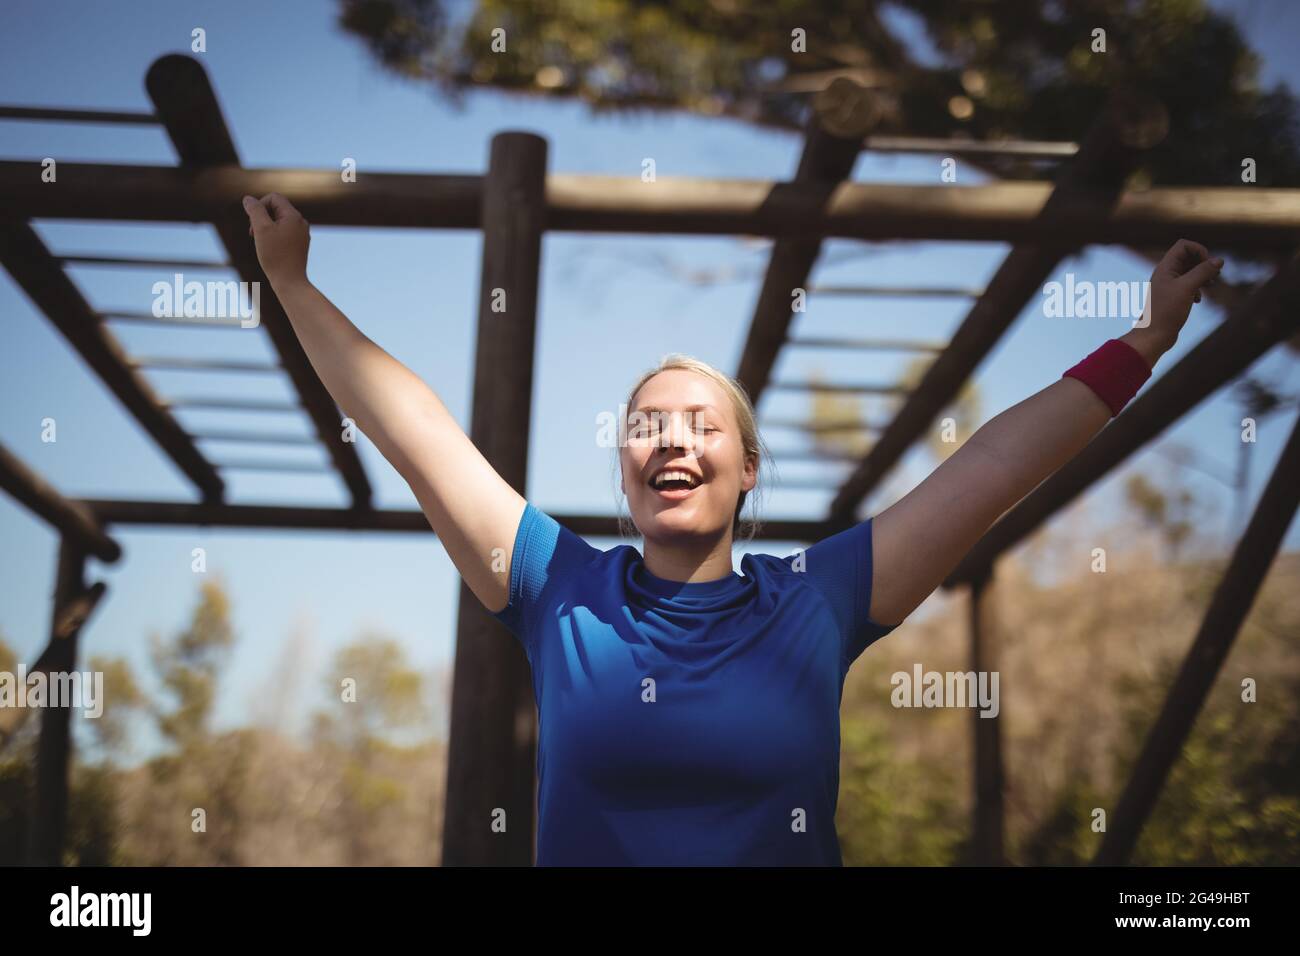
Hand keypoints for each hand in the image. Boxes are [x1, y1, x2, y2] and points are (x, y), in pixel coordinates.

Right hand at [242, 193, 309, 288]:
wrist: (290, 281)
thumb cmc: (275, 256)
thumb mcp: (261, 229)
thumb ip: (254, 210)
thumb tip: (248, 198)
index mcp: (294, 216)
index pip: (274, 198)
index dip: (259, 205)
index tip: (253, 222)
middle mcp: (301, 223)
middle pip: (276, 208)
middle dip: (261, 217)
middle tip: (253, 233)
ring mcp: (302, 234)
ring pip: (279, 221)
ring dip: (265, 227)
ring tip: (259, 241)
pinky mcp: (300, 244)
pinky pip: (284, 232)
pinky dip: (273, 236)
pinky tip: (269, 249)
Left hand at [1124, 239, 1222, 365]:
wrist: (1154, 336)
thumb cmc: (1167, 311)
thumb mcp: (1188, 288)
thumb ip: (1203, 271)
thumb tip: (1219, 260)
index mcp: (1165, 268)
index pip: (1184, 245)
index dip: (1199, 250)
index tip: (1207, 265)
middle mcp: (1166, 274)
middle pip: (1189, 257)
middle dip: (1203, 264)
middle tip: (1214, 277)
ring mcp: (1169, 286)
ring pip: (1190, 272)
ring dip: (1202, 276)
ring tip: (1209, 286)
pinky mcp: (1173, 298)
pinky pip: (1188, 286)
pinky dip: (1196, 289)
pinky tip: (1197, 300)